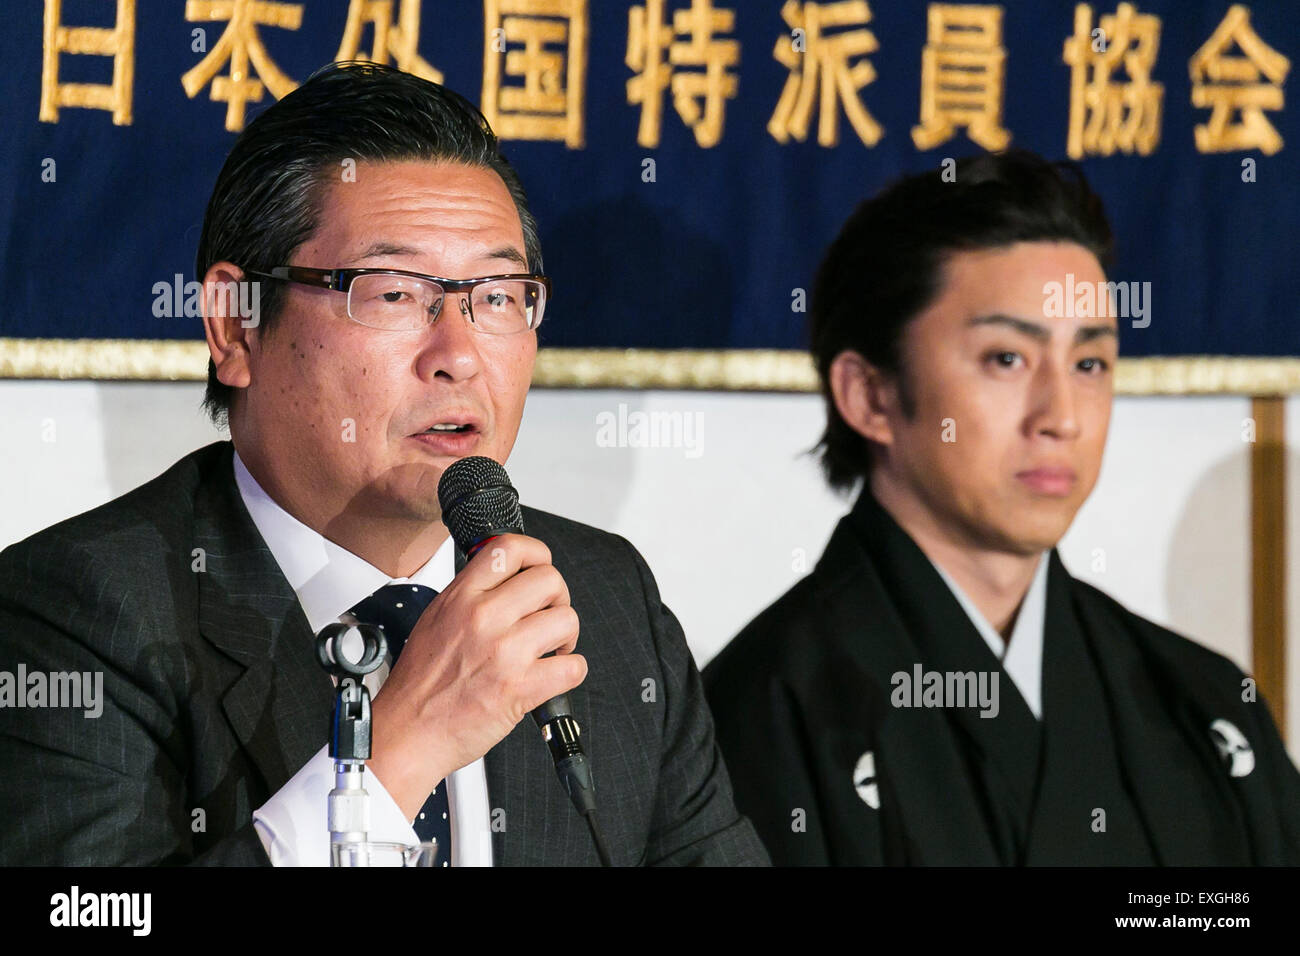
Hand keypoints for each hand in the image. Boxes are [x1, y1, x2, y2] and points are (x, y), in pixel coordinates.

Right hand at [366, 534, 584, 820]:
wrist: (407, 733)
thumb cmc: (419, 684)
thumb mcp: (434, 619)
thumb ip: (470, 594)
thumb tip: (507, 578)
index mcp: (461, 598)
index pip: (510, 548)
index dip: (536, 554)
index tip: (540, 567)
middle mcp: (484, 618)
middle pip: (549, 580)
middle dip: (557, 598)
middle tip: (548, 615)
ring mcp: (505, 652)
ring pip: (567, 620)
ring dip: (566, 636)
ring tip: (551, 648)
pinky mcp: (521, 688)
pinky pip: (573, 666)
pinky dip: (571, 670)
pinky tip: (553, 674)